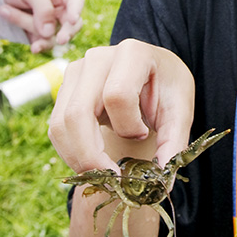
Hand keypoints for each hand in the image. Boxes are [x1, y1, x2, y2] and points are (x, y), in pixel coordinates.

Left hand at [0, 0, 83, 52]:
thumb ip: (42, 7)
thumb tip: (50, 32)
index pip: (76, 0)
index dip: (76, 10)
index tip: (73, 20)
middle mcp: (64, 9)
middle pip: (73, 24)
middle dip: (66, 32)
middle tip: (61, 40)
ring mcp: (55, 24)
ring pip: (53, 34)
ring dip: (28, 25)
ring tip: (4, 9)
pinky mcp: (45, 36)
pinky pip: (44, 43)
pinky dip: (38, 44)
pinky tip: (34, 48)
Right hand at [48, 38, 194, 173]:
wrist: (153, 76)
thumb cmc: (167, 90)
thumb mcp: (180, 112)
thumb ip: (173, 144)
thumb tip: (162, 184)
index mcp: (133, 52)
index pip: (117, 96)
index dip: (129, 126)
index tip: (145, 134)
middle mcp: (98, 57)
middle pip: (78, 113)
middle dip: (92, 155)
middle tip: (113, 179)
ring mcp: (76, 71)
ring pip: (60, 124)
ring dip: (79, 158)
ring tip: (104, 172)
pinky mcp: (64, 89)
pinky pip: (56, 128)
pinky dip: (71, 152)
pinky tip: (93, 160)